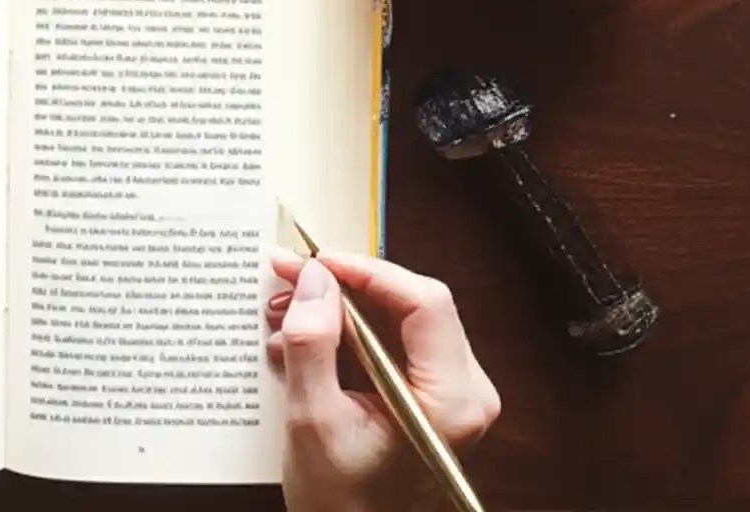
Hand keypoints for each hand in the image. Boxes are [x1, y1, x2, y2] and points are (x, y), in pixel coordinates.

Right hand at [266, 249, 500, 511]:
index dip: (367, 271)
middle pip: (410, 305)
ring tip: (285, 313)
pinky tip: (302, 339)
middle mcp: (465, 390)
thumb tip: (312, 281)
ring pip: (397, 319)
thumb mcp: (313, 422)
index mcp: (453, 399)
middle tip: (290, 277)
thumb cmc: (342, 505)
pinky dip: (345, 334)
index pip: (424, 304)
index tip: (316, 262)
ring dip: (339, 310)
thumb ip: (312, 346)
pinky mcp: (427, 395)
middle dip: (344, 288)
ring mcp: (448, 392)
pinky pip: (390, 343)